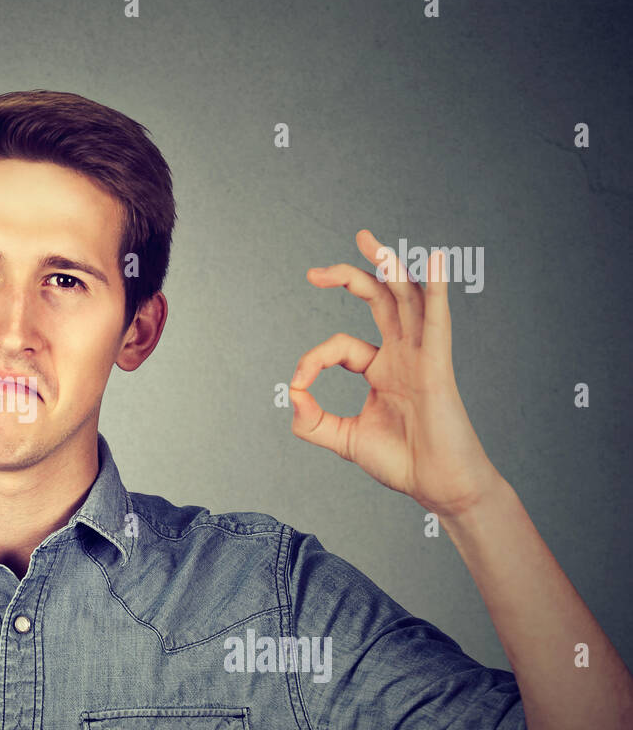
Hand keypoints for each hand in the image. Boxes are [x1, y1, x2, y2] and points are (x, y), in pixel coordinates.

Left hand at [288, 230, 500, 519]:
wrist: (439, 486)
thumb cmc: (403, 462)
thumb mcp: (343, 439)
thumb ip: (311, 419)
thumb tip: (290, 394)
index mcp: (381, 370)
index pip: (340, 346)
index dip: (312, 360)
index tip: (297, 385)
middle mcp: (402, 356)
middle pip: (378, 301)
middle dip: (349, 278)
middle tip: (315, 272)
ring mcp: (421, 357)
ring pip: (406, 300)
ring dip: (389, 268)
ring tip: (370, 242)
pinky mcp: (438, 366)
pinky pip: (437, 321)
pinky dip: (436, 289)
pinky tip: (436, 260)